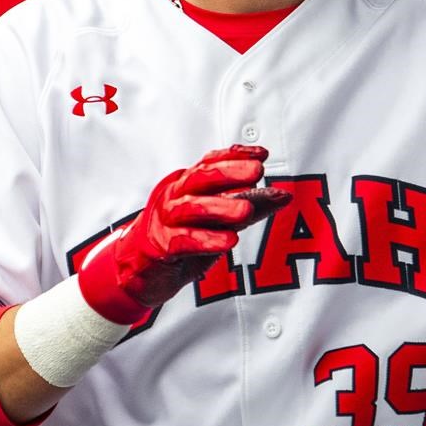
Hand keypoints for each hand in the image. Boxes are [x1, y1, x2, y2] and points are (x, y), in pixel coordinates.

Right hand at [79, 146, 288, 322]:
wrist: (142, 270)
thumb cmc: (181, 237)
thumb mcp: (218, 219)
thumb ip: (250, 206)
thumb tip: (284, 196)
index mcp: (186, 184)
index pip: (210, 162)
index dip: (235, 156)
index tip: (262, 155)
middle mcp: (174, 196)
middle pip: (200, 178)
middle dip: (229, 173)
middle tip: (256, 172)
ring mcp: (166, 220)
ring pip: (193, 209)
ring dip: (221, 208)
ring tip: (246, 210)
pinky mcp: (162, 247)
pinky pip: (185, 241)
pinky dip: (207, 240)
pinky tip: (229, 241)